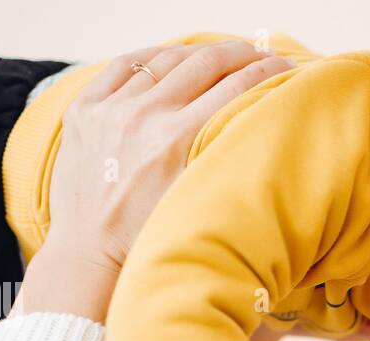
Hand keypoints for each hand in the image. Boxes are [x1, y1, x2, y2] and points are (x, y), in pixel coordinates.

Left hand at [19, 42, 294, 318]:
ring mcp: (109, 110)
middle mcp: (142, 118)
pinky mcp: (84, 111)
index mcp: (175, 140)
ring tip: (220, 58)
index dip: (266, 72)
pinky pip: (122, 66)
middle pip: (204, 63)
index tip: (285, 67)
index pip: (233, 88)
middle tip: (260, 55)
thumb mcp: (198, 203)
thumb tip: (263, 128)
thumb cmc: (150, 241)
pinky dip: (150, 57)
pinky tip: (169, 59)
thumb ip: (225, 161)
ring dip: (198, 54)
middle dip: (239, 54)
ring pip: (165, 60)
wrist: (91, 257)